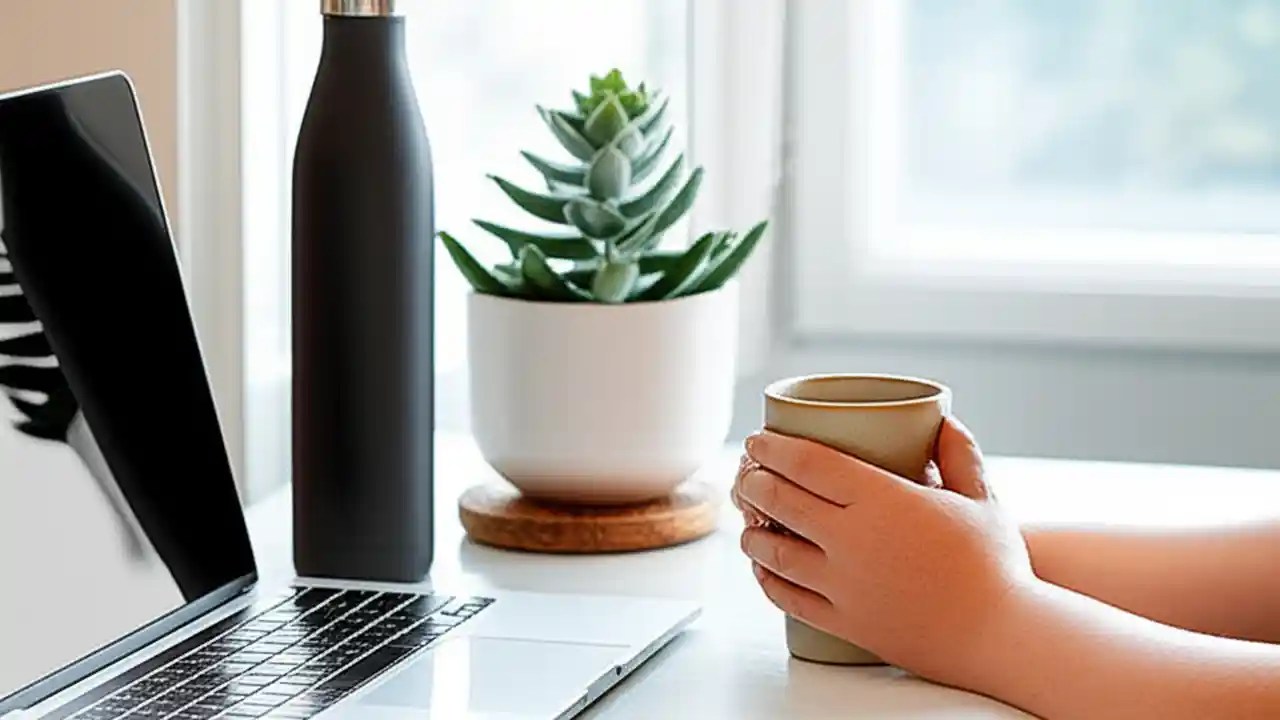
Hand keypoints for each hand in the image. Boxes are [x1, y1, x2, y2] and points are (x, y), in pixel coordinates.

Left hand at [737, 417, 1034, 688]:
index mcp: (882, 499)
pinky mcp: (845, 623)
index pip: (807, 463)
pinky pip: (789, 599)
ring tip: (749, 519)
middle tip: (747, 473)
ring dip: (752, 531)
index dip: (773, 449)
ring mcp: (843, 584)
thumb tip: (945, 421)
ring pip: (774, 552)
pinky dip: (768, 581)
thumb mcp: (982, 500)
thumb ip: (960, 456)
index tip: (758, 441)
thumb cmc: (996, 566)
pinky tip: (764, 570)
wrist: (1003, 636)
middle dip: (754, 482)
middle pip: (781, 501)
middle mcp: (852, 539)